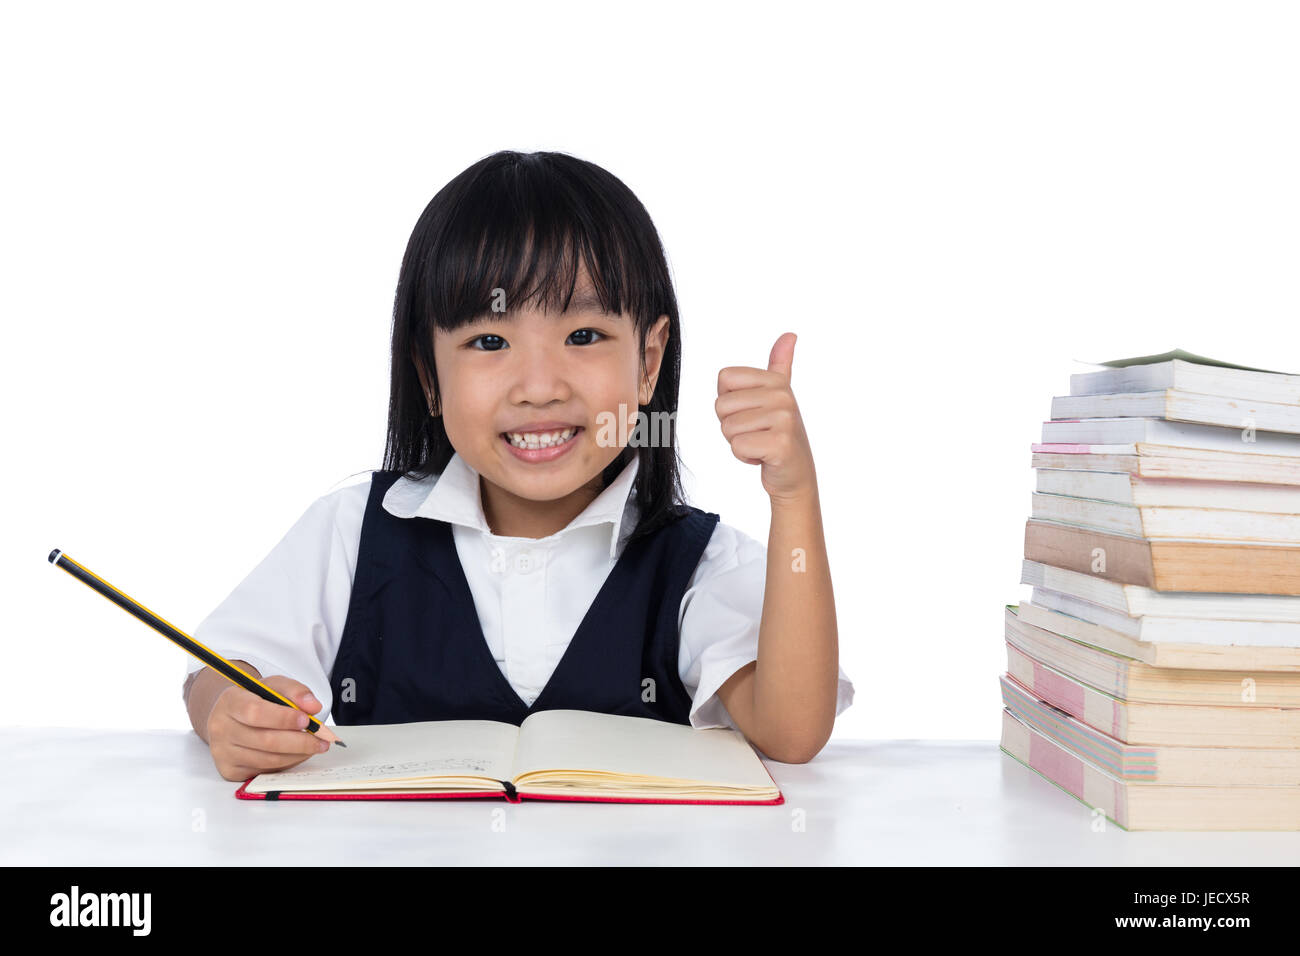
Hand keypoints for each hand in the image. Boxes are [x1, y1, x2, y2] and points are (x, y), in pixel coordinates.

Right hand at [205, 674, 330, 781]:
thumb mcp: (273, 686)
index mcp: (230, 702)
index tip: (306, 720)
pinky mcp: (229, 771)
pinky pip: (264, 771)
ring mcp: (223, 752)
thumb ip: (295, 691)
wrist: (231, 718)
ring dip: (297, 754)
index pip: (255, 712)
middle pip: (265, 740)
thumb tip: (313, 706)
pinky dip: (287, 764)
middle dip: (300, 742)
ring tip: (316, 746)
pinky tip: (299, 754)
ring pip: (267, 760)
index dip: (283, 718)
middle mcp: (220, 728)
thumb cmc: (255, 700)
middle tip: (322, 739)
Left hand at [715, 332, 816, 503]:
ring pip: (727, 428)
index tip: (750, 413)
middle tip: (755, 433)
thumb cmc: (779, 435)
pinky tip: (764, 457)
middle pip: (722, 405)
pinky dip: (745, 457)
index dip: (728, 401)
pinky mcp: (780, 444)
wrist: (796, 475)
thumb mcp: (778, 397)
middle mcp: (783, 396)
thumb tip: (790, 335)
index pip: (724, 378)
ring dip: (738, 442)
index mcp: (776, 381)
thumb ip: (780, 366)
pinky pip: (737, 446)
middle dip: (731, 426)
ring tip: (760, 444)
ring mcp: (784, 419)